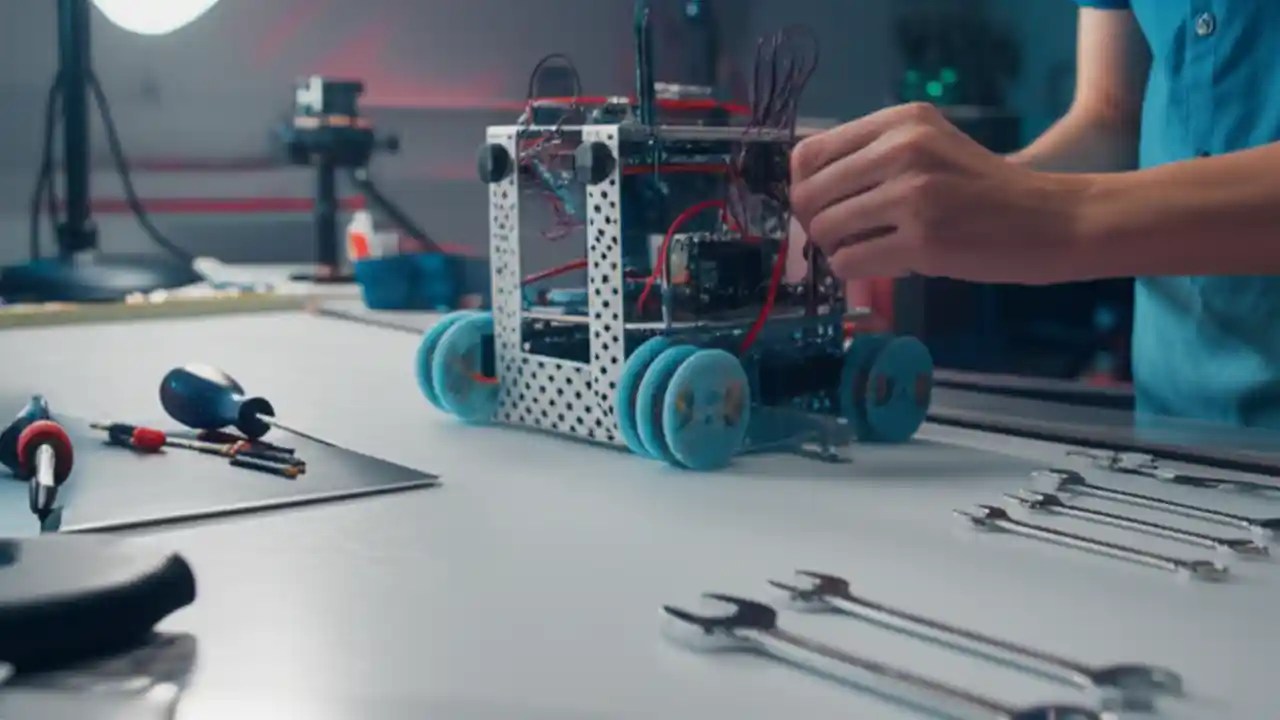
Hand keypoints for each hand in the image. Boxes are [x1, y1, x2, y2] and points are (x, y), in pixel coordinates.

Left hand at [790, 103, 1089, 284]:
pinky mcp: (922, 240)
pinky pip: (849, 262)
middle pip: (809, 195)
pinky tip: (885, 264)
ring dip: (837, 248)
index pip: (809, 153)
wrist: (1048, 220)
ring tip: (870, 248)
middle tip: (841, 237)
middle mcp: (902, 149)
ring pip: (825, 230)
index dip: (803, 187)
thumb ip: (872, 159)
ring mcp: (912, 194)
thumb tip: (803, 195)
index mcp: (900, 121)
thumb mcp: (929, 149)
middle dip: (815, 223)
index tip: (821, 206)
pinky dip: (854, 270)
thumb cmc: (982, 191)